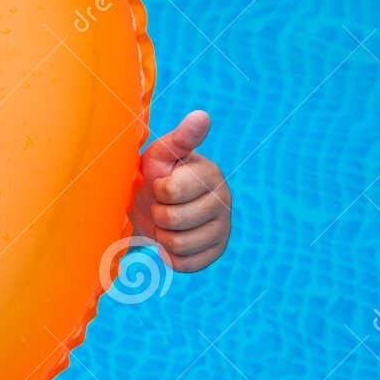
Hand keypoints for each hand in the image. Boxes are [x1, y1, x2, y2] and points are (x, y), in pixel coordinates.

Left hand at [129, 109, 230, 272]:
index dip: (156, 190)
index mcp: (210, 174)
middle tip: (161, 205)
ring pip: (177, 245)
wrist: (155, 205)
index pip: (169, 192)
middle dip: (156, 215)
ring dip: (162, 236)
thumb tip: (202, 115)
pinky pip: (185, 264)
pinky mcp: (217, 251)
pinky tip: (173, 239)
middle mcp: (224, 201)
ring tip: (166, 222)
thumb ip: (181, 137)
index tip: (160, 182)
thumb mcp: (162, 154)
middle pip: (172, 221)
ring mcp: (223, 228)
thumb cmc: (158, 174)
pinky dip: (171, 255)